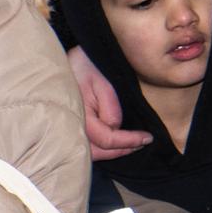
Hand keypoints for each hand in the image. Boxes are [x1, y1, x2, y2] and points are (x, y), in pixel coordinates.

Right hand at [68, 45, 148, 159]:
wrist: (64, 59)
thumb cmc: (85, 66)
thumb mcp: (104, 83)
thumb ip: (111, 109)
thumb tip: (115, 128)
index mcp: (80, 116)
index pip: (107, 139)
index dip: (129, 141)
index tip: (147, 138)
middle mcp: (70, 127)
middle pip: (97, 152)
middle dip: (121, 150)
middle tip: (141, 143)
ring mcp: (66, 129)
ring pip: (88, 152)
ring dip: (110, 152)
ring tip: (129, 146)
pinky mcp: (67, 126)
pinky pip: (83, 145)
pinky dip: (99, 149)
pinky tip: (111, 143)